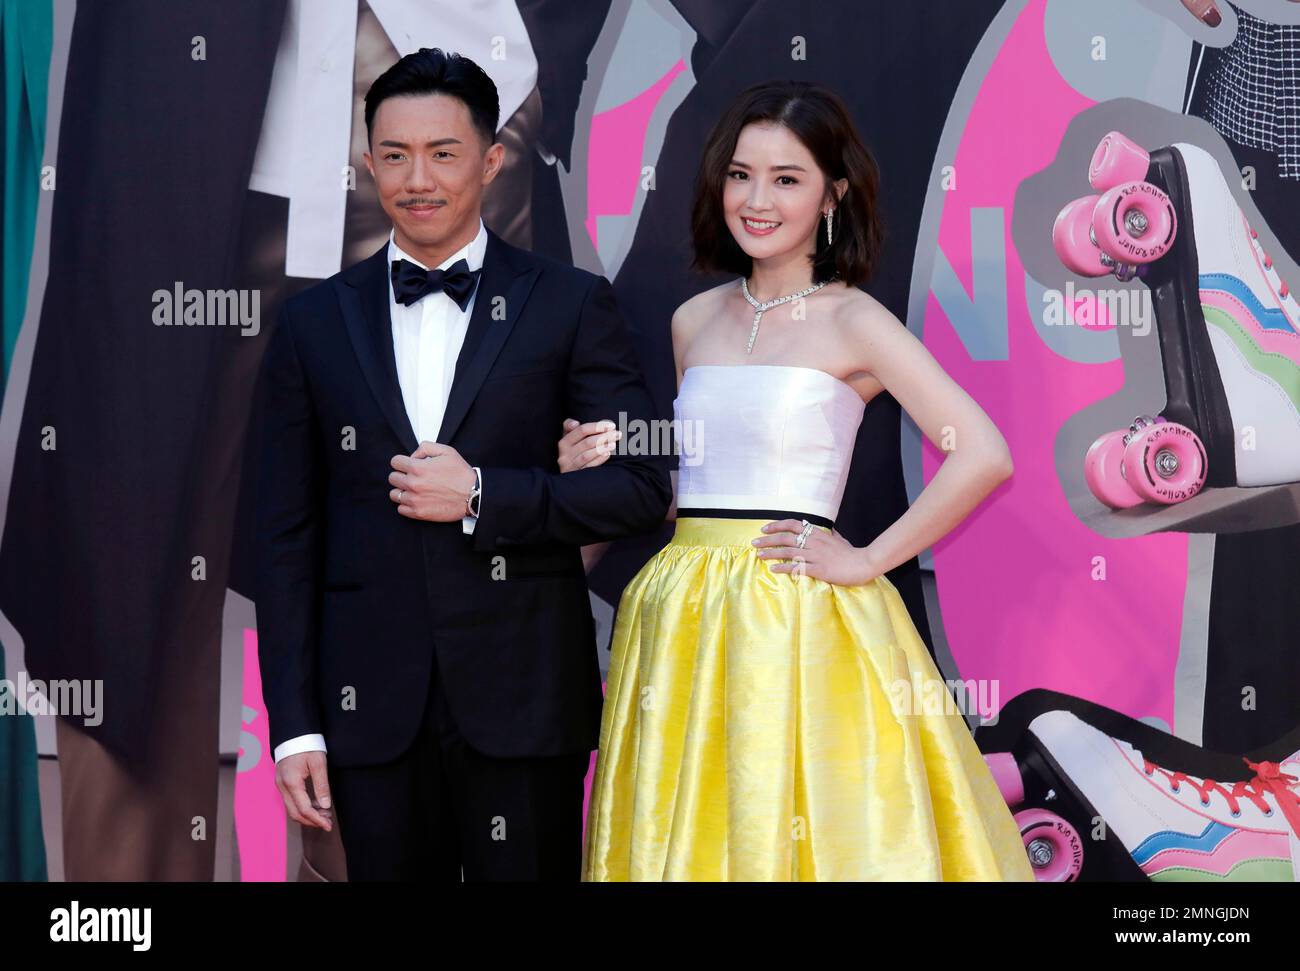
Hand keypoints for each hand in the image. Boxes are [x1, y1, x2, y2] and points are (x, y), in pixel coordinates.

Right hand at [276, 751, 332, 830]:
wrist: (293, 733)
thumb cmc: (307, 745)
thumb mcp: (319, 763)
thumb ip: (322, 785)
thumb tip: (325, 806)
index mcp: (291, 782)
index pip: (304, 809)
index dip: (317, 820)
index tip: (328, 826)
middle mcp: (282, 786)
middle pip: (295, 813)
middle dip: (312, 821)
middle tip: (328, 822)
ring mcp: (280, 785)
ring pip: (292, 809)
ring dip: (307, 815)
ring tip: (325, 814)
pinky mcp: (282, 783)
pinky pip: (290, 801)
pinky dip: (302, 807)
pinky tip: (316, 805)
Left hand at [389, 442, 475, 520]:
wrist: (473, 495)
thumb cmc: (461, 473)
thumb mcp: (446, 451)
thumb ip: (425, 447)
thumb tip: (413, 456)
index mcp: (417, 467)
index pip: (395, 462)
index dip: (402, 462)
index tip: (408, 465)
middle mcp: (413, 483)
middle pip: (392, 478)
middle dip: (401, 475)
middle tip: (413, 478)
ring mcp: (414, 500)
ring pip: (394, 494)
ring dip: (402, 491)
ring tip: (414, 490)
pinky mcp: (418, 513)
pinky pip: (400, 509)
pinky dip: (406, 505)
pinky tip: (417, 500)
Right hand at [558, 418, 619, 472]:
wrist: (566, 476)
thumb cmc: (571, 452)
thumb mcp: (567, 439)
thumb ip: (569, 427)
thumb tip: (575, 423)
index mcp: (564, 443)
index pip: (581, 430)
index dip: (597, 426)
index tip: (611, 425)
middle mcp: (565, 455)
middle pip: (587, 442)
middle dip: (604, 437)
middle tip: (617, 434)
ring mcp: (570, 466)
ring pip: (587, 455)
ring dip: (602, 448)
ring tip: (613, 444)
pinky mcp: (576, 476)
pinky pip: (589, 467)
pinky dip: (599, 459)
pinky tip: (607, 454)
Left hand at [751, 519, 878, 585]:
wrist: (864, 563)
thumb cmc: (852, 553)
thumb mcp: (840, 539)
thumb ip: (832, 534)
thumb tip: (830, 530)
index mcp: (818, 534)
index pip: (794, 525)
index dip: (777, 525)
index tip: (764, 528)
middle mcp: (814, 542)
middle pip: (786, 538)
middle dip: (768, 540)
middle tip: (754, 543)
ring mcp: (816, 555)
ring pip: (788, 552)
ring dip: (771, 553)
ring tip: (759, 555)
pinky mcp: (819, 569)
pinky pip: (798, 567)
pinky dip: (784, 568)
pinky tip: (774, 569)